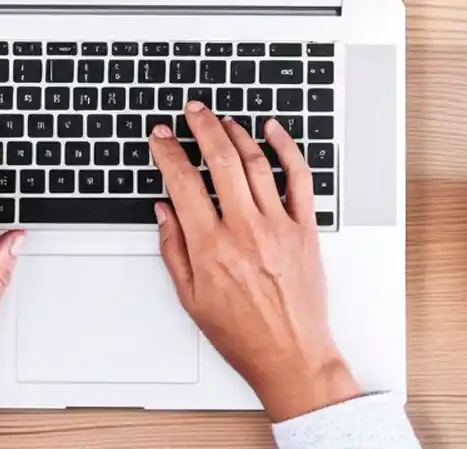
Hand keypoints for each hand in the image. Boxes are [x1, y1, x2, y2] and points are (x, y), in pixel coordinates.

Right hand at [149, 102, 359, 420]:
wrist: (291, 355)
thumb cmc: (242, 334)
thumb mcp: (191, 298)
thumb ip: (174, 249)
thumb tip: (164, 210)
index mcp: (211, 247)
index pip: (183, 182)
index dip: (168, 151)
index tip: (161, 136)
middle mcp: (245, 230)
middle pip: (220, 159)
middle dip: (202, 126)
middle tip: (193, 111)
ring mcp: (278, 226)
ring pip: (256, 162)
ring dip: (236, 132)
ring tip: (223, 120)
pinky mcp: (305, 229)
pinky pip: (298, 178)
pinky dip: (286, 149)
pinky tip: (272, 131)